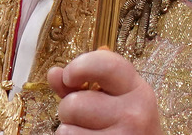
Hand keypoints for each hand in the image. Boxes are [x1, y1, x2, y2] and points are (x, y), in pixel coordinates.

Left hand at [47, 50, 161, 134]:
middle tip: (85, 118)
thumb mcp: (114, 99)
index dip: (79, 67)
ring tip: (89, 132)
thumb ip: (83, 84)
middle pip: (74, 102)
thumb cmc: (125, 126)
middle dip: (68, 110)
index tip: (69, 77)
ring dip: (69, 131)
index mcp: (137, 89)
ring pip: (66, 129)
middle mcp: (134, 112)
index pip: (105, 64)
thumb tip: (54, 74)